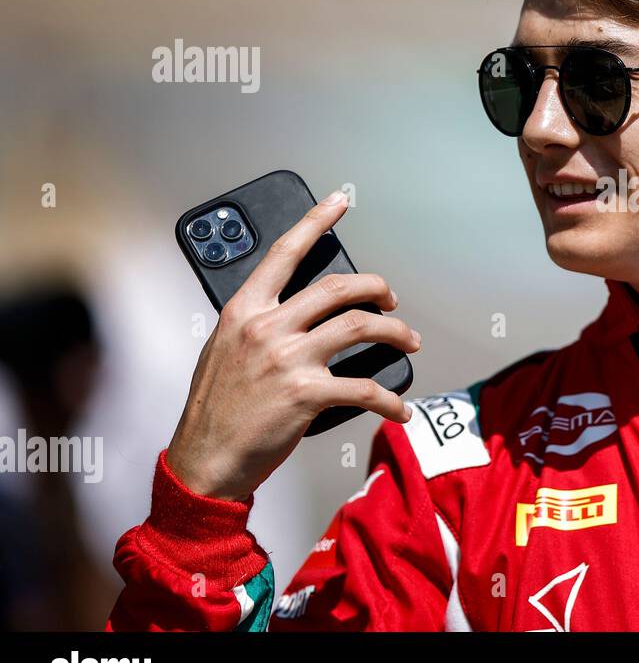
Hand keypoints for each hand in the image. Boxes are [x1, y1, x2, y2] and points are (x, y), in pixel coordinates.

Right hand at [166, 191, 419, 500]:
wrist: (205, 461)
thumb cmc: (215, 410)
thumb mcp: (221, 350)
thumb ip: (254, 325)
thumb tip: (289, 312)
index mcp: (243, 310)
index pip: (284, 252)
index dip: (316, 221)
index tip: (339, 202)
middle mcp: (267, 327)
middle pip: (339, 286)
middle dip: (378, 287)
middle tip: (392, 298)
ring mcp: (289, 359)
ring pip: (362, 326)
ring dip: (397, 332)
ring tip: (409, 341)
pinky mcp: (307, 394)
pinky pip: (366, 389)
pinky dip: (390, 399)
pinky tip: (399, 407)